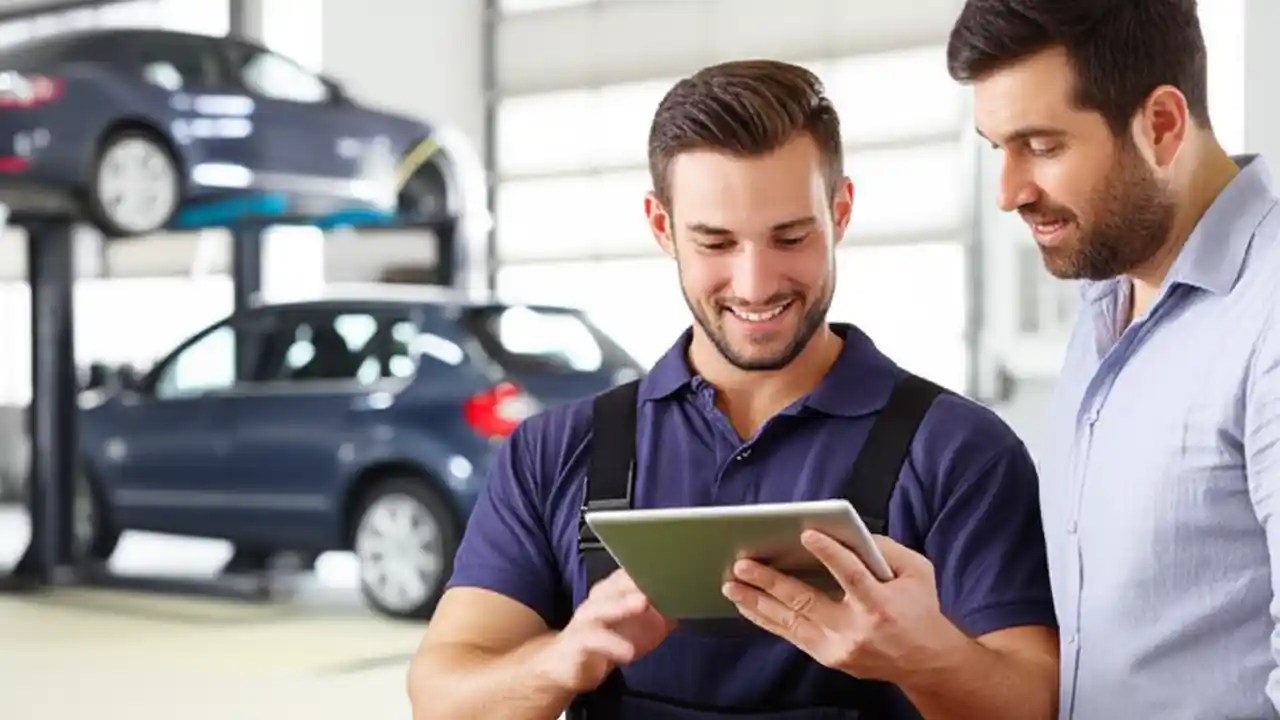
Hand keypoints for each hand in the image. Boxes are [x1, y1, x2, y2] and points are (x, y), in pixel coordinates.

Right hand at [535, 569, 675, 694]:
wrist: (569, 664)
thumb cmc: (610, 638)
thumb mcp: (643, 626)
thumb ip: (665, 612)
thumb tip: (694, 600)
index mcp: (614, 590)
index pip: (632, 571)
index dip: (651, 566)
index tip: (674, 562)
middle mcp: (599, 599)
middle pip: (616, 583)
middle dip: (636, 579)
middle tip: (660, 577)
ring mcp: (586, 620)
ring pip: (601, 606)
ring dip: (621, 604)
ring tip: (643, 603)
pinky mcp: (578, 643)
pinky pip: (593, 641)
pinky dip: (611, 644)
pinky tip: (628, 652)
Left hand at [722, 532, 966, 683]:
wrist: (926, 662)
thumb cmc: (919, 609)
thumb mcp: (917, 572)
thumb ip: (884, 549)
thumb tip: (846, 532)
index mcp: (881, 604)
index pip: (851, 575)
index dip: (829, 554)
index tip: (806, 533)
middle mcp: (857, 628)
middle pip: (807, 601)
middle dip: (771, 581)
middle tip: (743, 563)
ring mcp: (839, 647)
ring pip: (791, 621)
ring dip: (757, 601)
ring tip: (731, 584)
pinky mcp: (829, 657)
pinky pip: (791, 635)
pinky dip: (766, 619)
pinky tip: (747, 605)